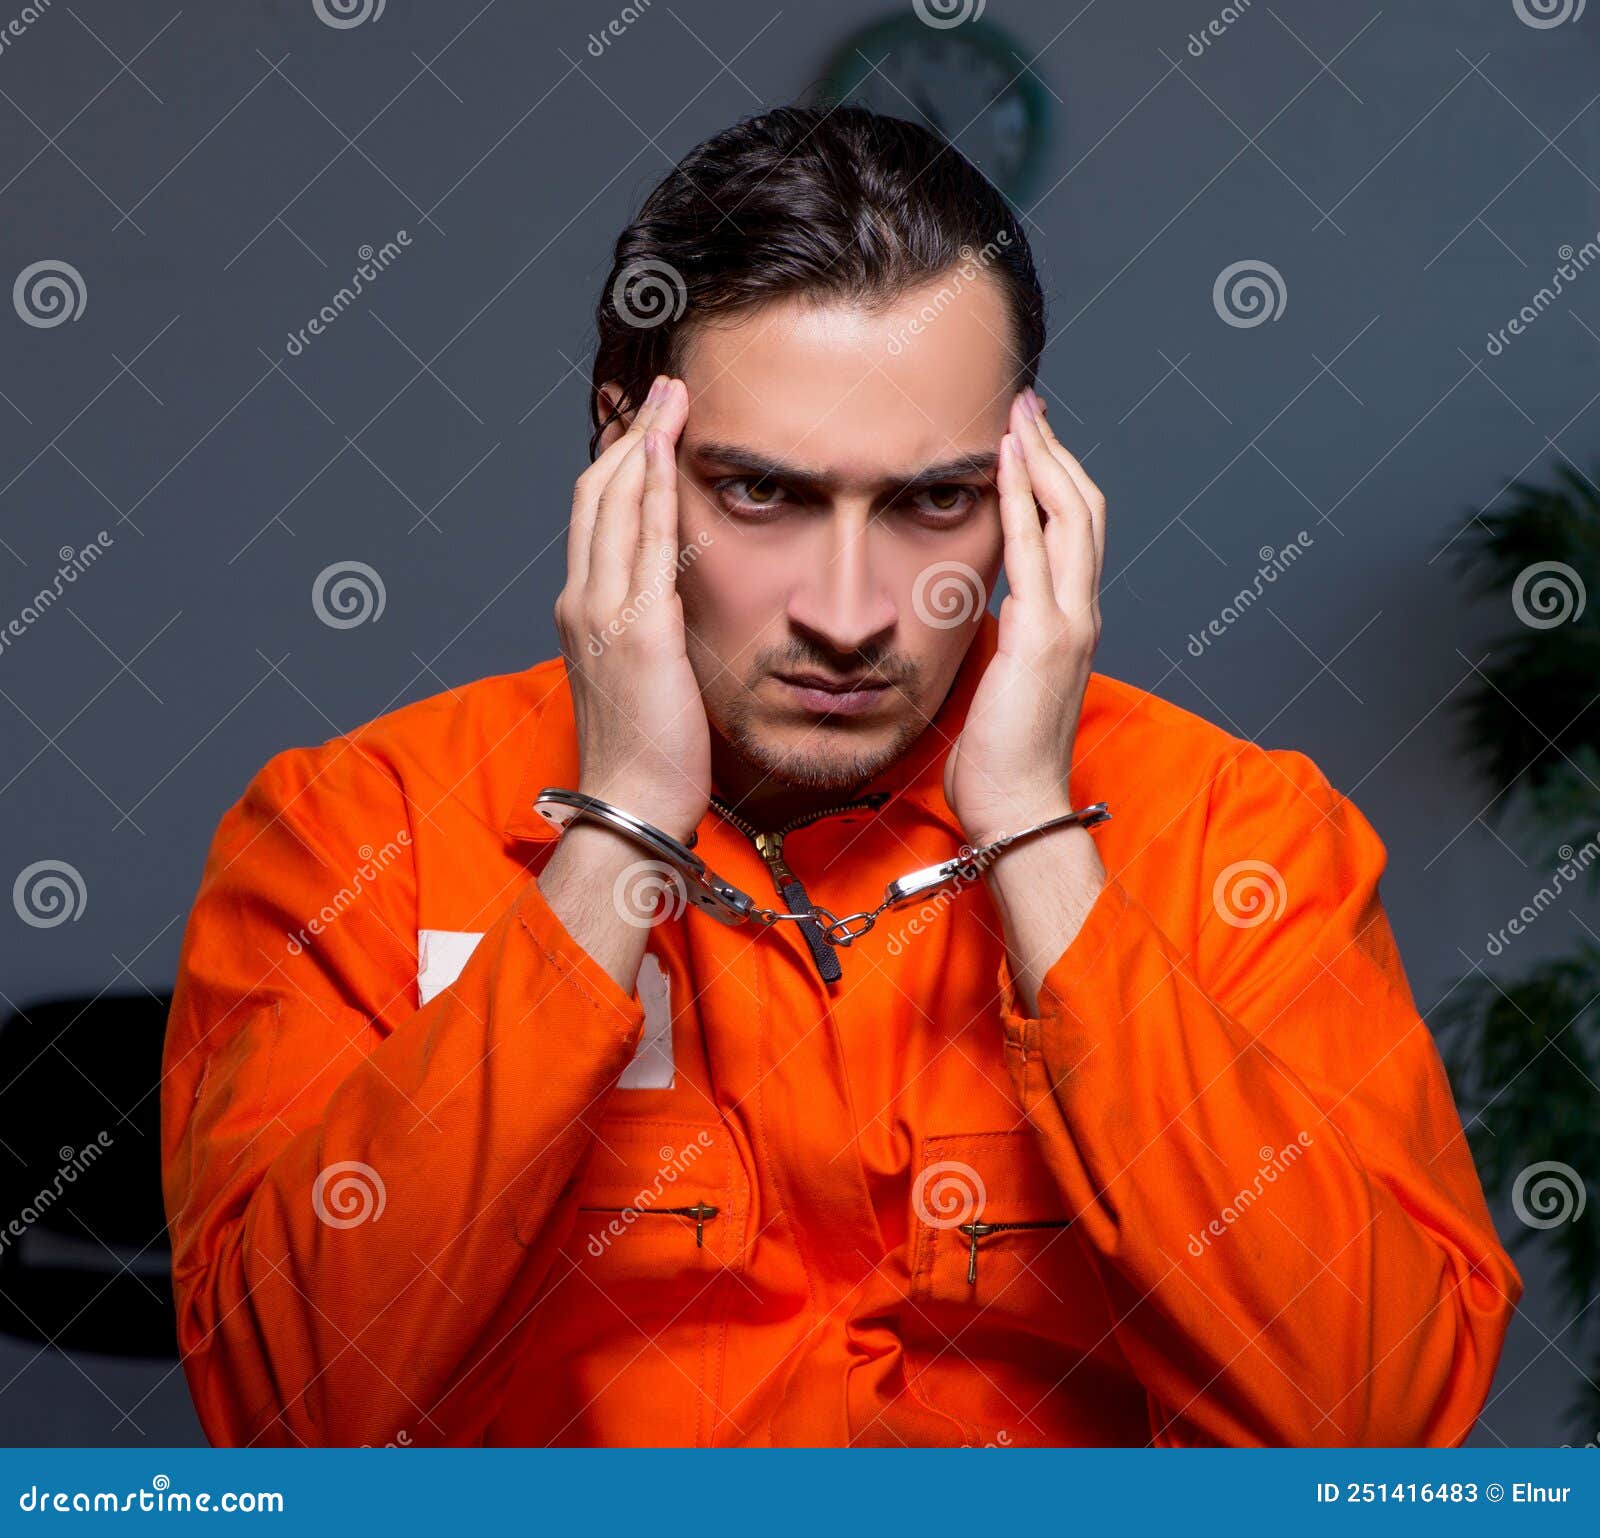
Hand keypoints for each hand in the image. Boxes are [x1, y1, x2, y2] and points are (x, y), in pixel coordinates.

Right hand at [554, 375, 709, 844]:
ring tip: (673, 396)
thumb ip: (645, 630)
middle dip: (632, 433)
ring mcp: (604, 612)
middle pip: (598, 493)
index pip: (594, 517)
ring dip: (646, 441)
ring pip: (616, 502)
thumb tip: (672, 603)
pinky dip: (654, 488)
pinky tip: (668, 449)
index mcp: (581, 612)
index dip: (618, 463)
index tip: (646, 425)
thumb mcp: (638, 678)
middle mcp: (582, 601)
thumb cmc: (644, 752)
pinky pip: (646, 541)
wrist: (632, 803)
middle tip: (664, 389)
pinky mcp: (639, 629)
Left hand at [943, 388, 1105, 845]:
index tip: (1030, 441)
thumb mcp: (1004, 684)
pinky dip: (1020, 498)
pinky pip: (1032, 549)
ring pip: (1068, 517)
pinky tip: (1005, 462)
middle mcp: (1081, 614)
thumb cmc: (1003, 758)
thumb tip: (983, 615)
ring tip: (1020, 415)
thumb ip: (1004, 642)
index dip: (1055, 482)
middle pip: (1081, 510)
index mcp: (1072, 625)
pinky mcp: (1043, 636)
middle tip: (1028, 406)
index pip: (1073, 535)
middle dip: (1054, 452)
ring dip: (1042, 459)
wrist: (1018, 808)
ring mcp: (1069, 622)